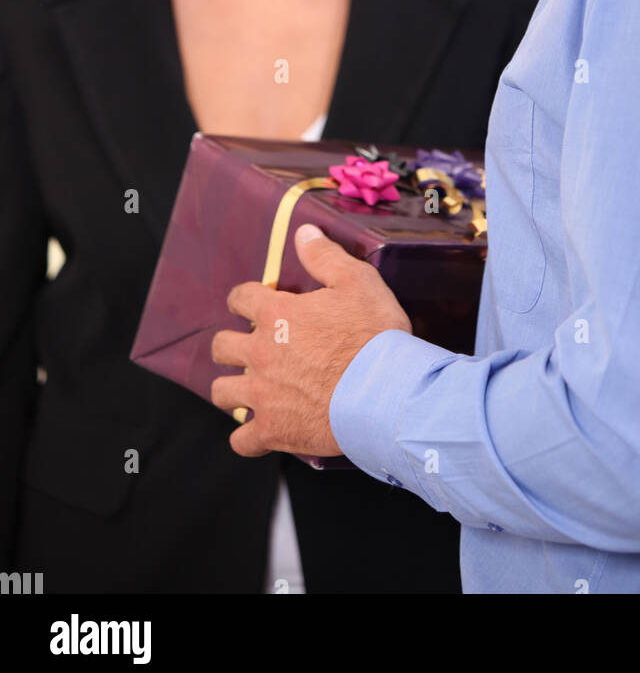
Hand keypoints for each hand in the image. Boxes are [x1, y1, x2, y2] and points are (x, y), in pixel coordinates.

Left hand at [210, 224, 411, 457]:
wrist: (384, 392)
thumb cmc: (374, 335)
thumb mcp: (357, 281)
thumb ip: (325, 255)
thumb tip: (303, 231)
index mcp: (277, 314)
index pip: (240, 298)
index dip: (244, 299)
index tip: (251, 304)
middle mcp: (260, 353)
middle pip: (221, 347)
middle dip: (230, 345)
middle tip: (250, 348)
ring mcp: (263, 394)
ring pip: (222, 392)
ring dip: (230, 389)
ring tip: (245, 390)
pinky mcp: (273, 430)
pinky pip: (242, 441)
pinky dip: (247, 438)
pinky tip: (258, 434)